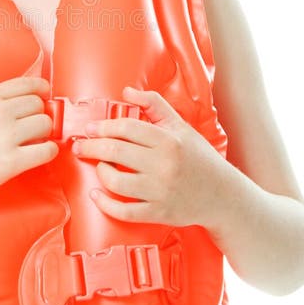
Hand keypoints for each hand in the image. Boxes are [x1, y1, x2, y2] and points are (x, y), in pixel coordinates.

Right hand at [0, 76, 58, 206]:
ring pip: (45, 124)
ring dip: (45, 132)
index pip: (26, 84)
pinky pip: (47, 150)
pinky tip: (41, 153)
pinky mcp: (12, 162)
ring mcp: (6, 137)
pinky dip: (49, 151)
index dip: (40, 89)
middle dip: (39, 114)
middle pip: (38, 104)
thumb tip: (17, 103)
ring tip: (36, 141)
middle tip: (35, 126)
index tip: (44, 95)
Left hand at [71, 85, 225, 227]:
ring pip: (116, 181)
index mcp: (169, 140)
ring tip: (98, 166)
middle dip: (91, 146)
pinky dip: (105, 204)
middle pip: (116, 151)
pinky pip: (124, 211)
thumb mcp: (181, 127)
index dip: (103, 126)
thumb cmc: (199, 158)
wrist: (223, 196)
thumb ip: (155, 105)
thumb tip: (127, 91)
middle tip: (80, 146)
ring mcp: (161, 191)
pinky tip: (96, 195)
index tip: (90, 128)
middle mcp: (164, 164)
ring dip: (100, 171)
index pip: (127, 127)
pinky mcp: (159, 213)